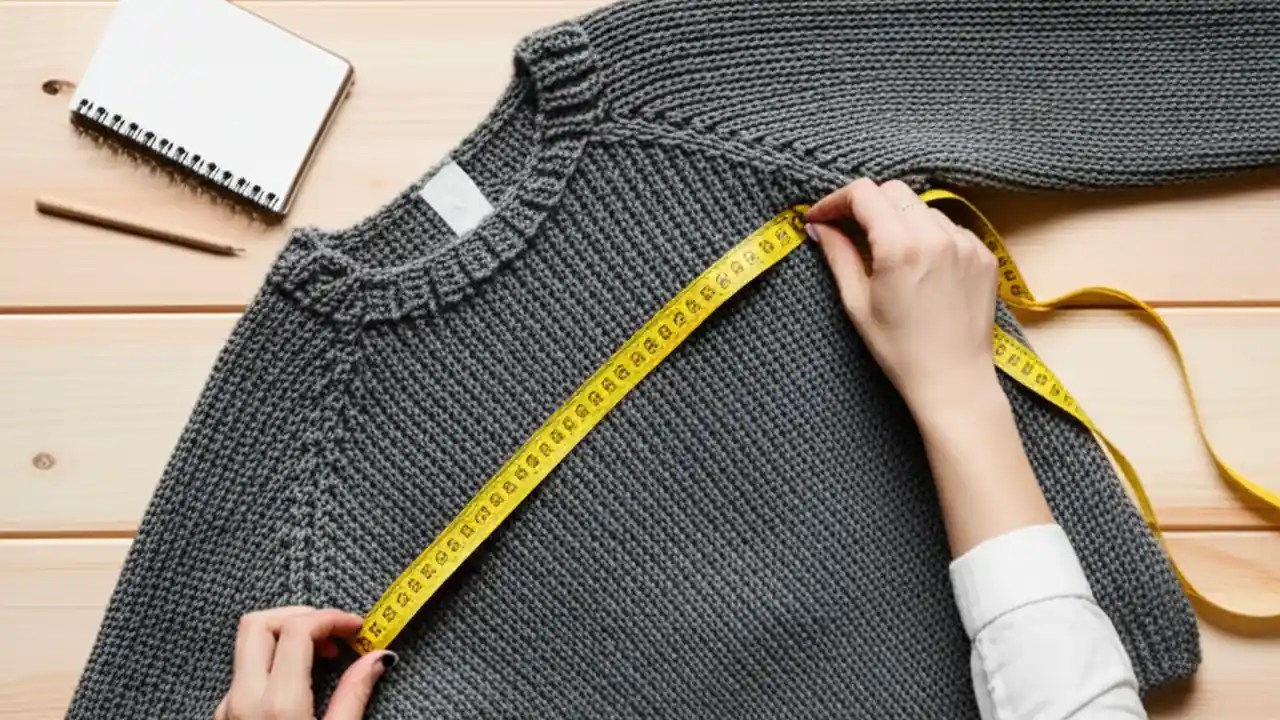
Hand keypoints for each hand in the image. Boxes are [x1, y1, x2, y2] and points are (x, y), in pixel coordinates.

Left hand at [214, 607, 394, 719]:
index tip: (355, 626)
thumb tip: (378, 658)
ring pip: (247, 645)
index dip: (331, 617)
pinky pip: (244, 672)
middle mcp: (243, 699)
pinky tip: (298, 680)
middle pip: (257, 623)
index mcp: (278, 703)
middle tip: (331, 630)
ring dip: (285, 637)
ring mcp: (227, 707)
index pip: (297, 629)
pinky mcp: (222, 717)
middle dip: (298, 614)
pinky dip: (273, 662)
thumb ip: (354, 695)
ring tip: (321, 655)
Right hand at [806, 179, 999, 417]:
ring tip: (888, 253)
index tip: (821, 217)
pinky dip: (928, 236)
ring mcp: (966, 243)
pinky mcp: (983, 253)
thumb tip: (819, 225)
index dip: (836, 200)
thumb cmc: (900, 350)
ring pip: (922, 207)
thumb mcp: (857, 303)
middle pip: (893, 191)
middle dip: (867, 204)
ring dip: (899, 219)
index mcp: (900, 248)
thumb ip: (838, 255)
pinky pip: (949, 227)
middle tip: (849, 230)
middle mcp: (937, 236)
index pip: (864, 194)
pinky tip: (920, 265)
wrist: (953, 379)